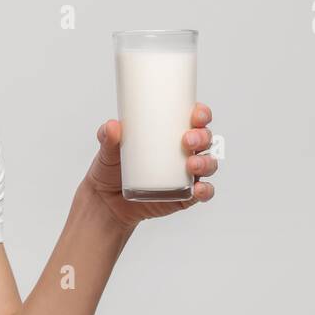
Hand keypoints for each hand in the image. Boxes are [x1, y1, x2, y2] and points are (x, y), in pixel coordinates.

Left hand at [84, 103, 216, 227]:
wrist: (106, 200)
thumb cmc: (111, 168)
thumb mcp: (108, 151)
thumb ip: (107, 137)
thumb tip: (111, 126)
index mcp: (171, 133)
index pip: (195, 119)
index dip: (202, 114)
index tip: (196, 114)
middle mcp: (184, 151)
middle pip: (205, 139)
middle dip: (202, 137)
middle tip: (187, 140)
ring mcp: (186, 174)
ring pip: (208, 164)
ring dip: (206, 162)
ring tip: (191, 164)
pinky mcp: (185, 195)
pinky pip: (203, 193)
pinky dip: (205, 191)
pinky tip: (199, 189)